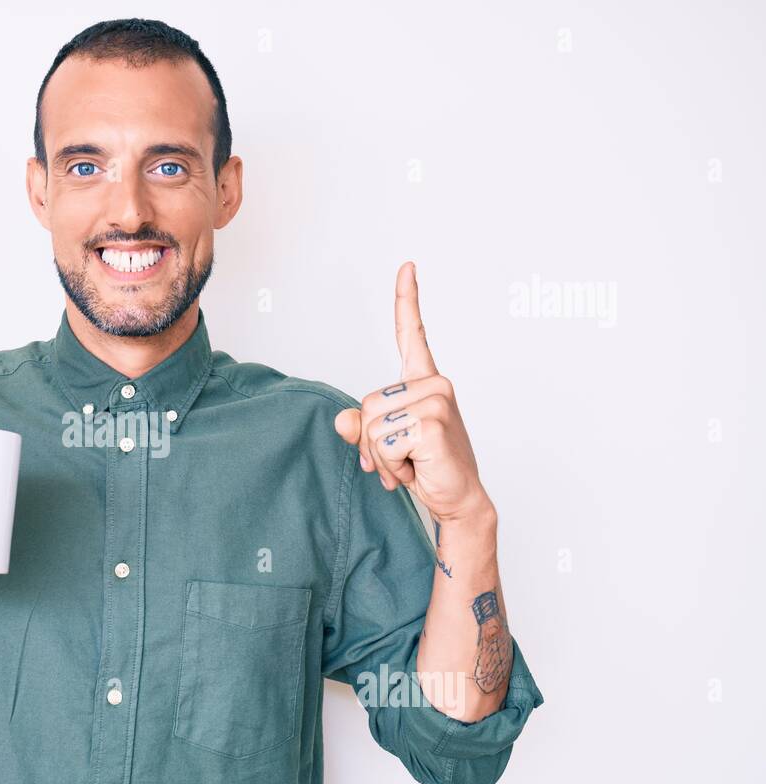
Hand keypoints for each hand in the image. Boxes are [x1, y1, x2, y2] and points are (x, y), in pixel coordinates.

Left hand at [333, 262, 491, 523]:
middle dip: (372, 444)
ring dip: (382, 458)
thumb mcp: (386, 445)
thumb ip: (362, 428)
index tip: (407, 266)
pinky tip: (417, 469)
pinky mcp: (433, 422)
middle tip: (401, 459)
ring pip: (372, 427)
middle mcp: (434, 384)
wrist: (458, 499)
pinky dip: (392, 466)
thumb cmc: (426, 467)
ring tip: (411, 464)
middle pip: (367, 406)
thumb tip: (342, 419)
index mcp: (424, 382)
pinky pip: (383, 444)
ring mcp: (436, 400)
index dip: (407, 300)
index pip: (411, 335)